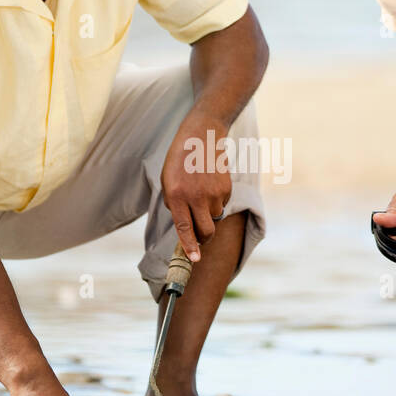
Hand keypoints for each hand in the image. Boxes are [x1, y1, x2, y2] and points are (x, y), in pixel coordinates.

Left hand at [162, 109, 232, 260]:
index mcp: (177, 195)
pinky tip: (209, 184)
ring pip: (214, 217)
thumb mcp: (168, 181)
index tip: (195, 259)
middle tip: (200, 239)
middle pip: (206, 231)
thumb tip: (186, 224)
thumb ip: (175, 204)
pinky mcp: (226, 187)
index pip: (184, 228)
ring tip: (201, 194)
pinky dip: (216, 201)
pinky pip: (222, 204)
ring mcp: (214, 192)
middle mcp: (196, 196)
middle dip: (203, 239)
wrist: (202, 136)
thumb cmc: (180, 160)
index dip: (190, 246)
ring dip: (208, 214)